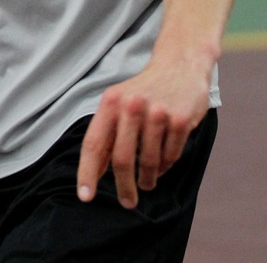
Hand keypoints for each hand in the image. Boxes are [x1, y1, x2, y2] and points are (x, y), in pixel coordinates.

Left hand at [75, 56, 211, 208]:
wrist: (180, 64)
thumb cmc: (144, 91)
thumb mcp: (118, 103)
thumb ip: (106, 135)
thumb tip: (93, 174)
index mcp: (111, 102)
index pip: (94, 144)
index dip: (87, 173)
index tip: (85, 197)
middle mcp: (132, 105)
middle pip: (122, 160)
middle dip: (124, 187)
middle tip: (127, 203)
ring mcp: (158, 112)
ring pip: (150, 162)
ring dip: (148, 179)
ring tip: (147, 182)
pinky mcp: (181, 119)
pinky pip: (171, 156)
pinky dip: (166, 166)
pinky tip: (164, 163)